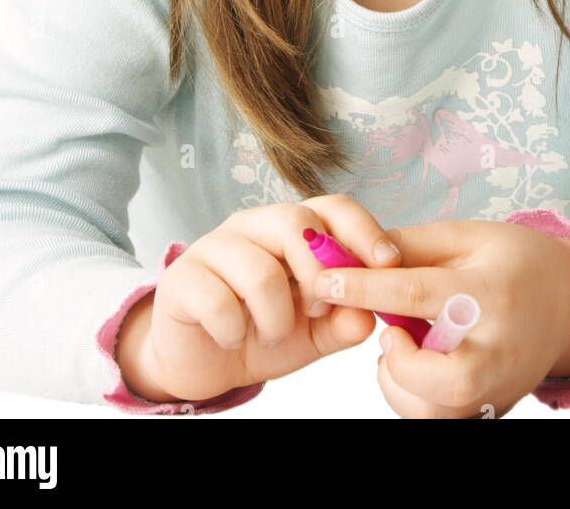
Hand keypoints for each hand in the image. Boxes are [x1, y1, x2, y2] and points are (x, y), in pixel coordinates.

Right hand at [119, 194, 403, 403]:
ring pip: (261, 271)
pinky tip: (233, 339)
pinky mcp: (181, 278)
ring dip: (276, 319)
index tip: (388, 264)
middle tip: (316, 311)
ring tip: (271, 335)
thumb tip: (367, 315)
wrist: (202, 361)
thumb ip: (343, 322)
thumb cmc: (262, 332)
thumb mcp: (314, 333)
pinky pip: (219, 302)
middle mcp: (253, 225)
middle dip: (319, 275)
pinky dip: (235, 332)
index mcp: (291, 227)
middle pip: (296, 223)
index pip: (333, 207)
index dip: (363, 231)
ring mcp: (214, 246)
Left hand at [311, 219, 569, 418]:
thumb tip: (353, 252)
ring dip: (399, 378)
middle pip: (436, 378)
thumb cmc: (515, 262)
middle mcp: (498, 349)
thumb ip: (410, 246)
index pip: (415, 294)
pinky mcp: (490, 410)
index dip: (363, 286)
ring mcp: (497, 388)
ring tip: (406, 342)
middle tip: (389, 331)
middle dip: (396, 358)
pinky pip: (435, 418)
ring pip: (431, 408)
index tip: (324, 279)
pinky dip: (413, 395)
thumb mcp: (466, 236)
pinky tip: (419, 361)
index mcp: (489, 293)